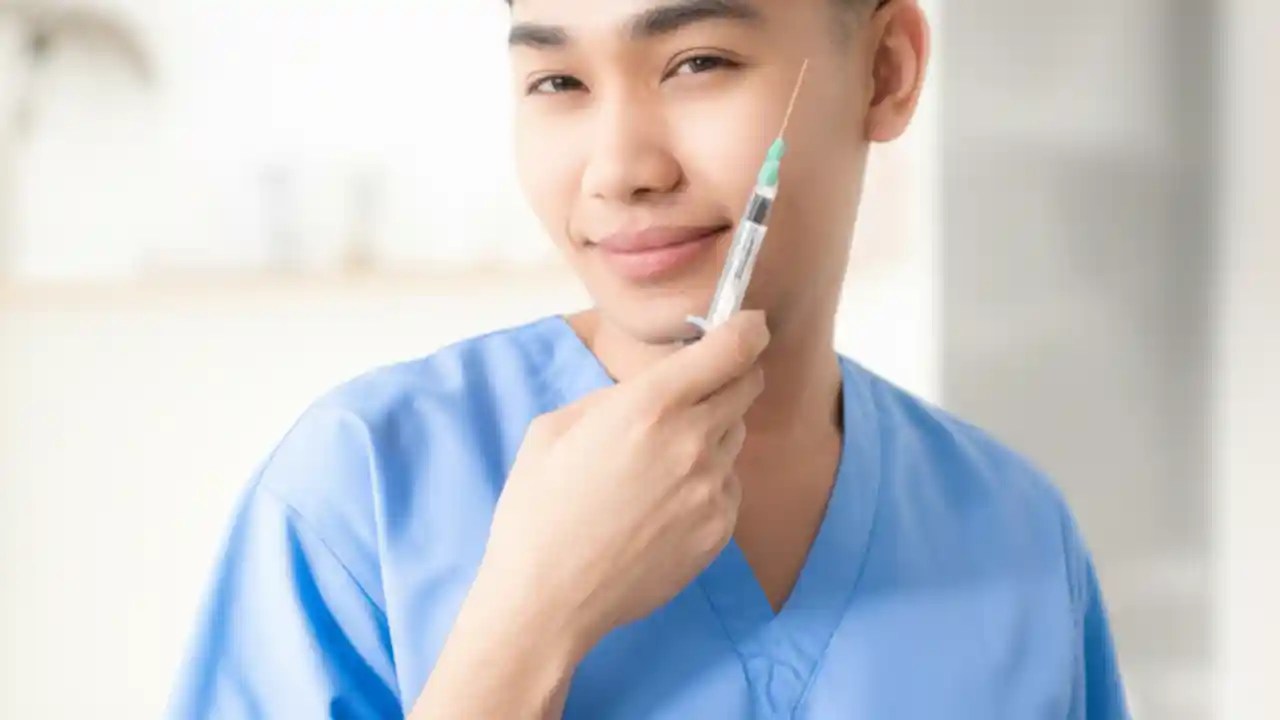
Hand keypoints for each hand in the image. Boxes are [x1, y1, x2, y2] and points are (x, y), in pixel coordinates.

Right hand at [477, 310, 769, 652]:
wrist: (547, 599)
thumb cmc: (539, 509)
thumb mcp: (557, 427)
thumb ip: (616, 396)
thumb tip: (653, 386)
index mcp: (649, 406)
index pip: (733, 347)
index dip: (747, 329)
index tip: (749, 325)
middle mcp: (692, 442)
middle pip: (746, 386)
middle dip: (728, 377)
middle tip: (697, 388)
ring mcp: (712, 490)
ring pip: (734, 437)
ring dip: (710, 433)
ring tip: (658, 463)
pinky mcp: (719, 530)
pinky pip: (728, 485)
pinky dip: (707, 482)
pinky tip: (661, 504)